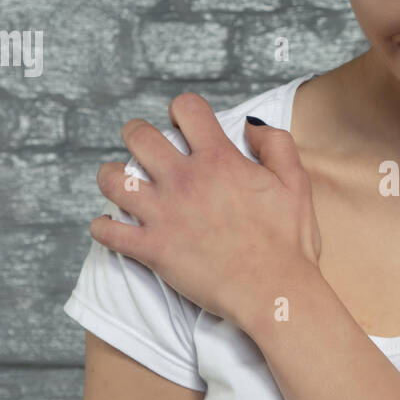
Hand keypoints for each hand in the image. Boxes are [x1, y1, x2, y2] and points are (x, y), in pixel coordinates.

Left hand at [89, 92, 321, 326]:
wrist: (274, 291)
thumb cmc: (289, 243)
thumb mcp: (296, 183)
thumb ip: (276, 144)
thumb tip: (249, 125)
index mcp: (219, 160)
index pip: (187, 109)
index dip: (183, 111)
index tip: (185, 125)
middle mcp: (185, 180)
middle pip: (139, 136)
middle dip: (137, 134)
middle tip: (143, 145)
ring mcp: (164, 215)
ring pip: (112, 180)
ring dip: (112, 176)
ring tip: (120, 182)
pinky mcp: (152, 249)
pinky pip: (108, 232)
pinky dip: (104, 227)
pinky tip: (111, 226)